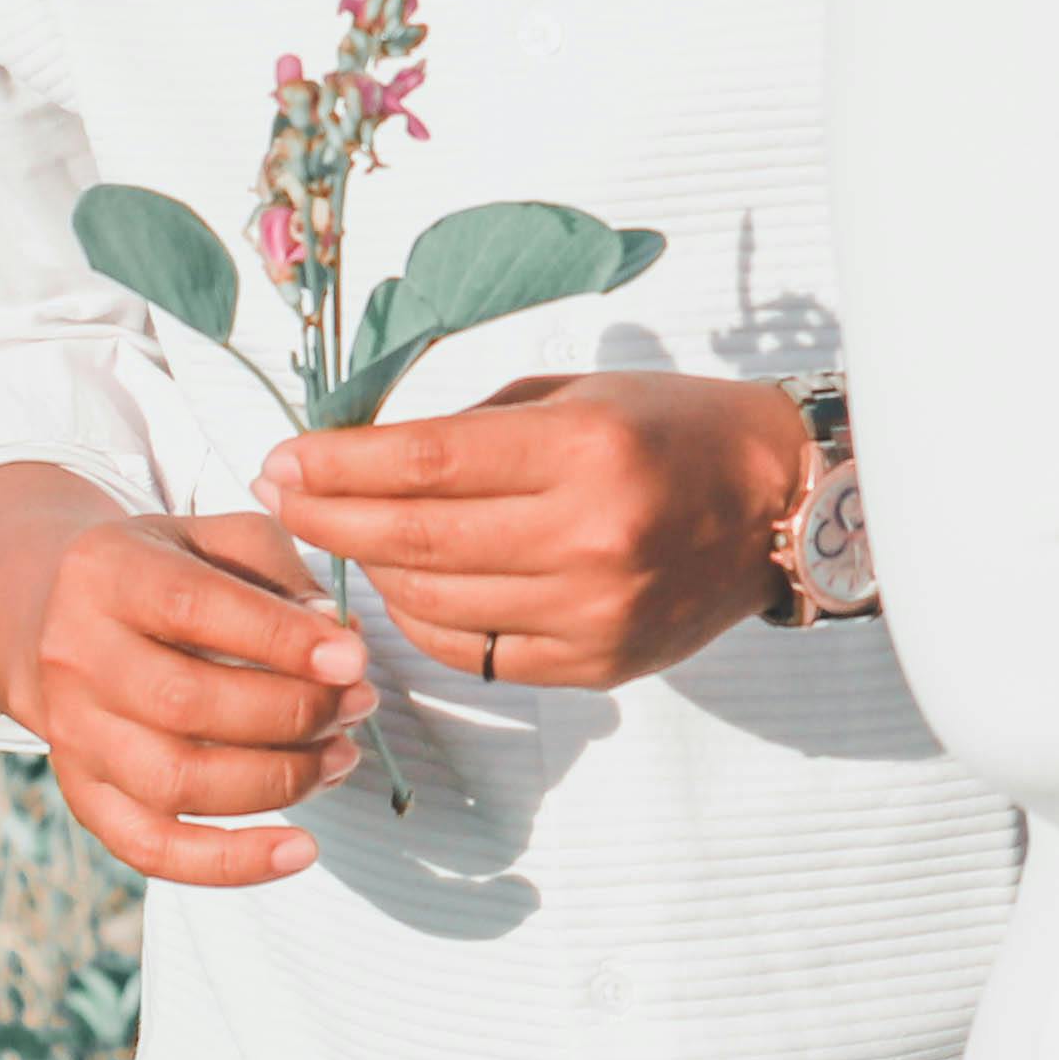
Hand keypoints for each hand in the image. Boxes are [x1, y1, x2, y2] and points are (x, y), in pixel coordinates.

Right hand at [0, 464, 371, 888]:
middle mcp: (76, 657)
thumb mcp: (217, 539)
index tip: (353, 661)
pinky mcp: (83, 794)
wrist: (55, 615)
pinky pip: (150, 848)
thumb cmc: (166, 572)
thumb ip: (282, 575)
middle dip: (291, 713)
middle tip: (358, 705)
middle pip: (185, 704)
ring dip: (276, 781)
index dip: (280, 639)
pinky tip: (298, 852)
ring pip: (174, 781)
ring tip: (340, 758)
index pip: (193, 608)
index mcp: (108, 573)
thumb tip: (340, 644)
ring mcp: (72, 733)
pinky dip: (229, 863)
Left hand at [261, 372, 812, 689]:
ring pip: (432, 603)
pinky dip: (423, 620)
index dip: (338, 465)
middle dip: (327, 516)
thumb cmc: (672, 430)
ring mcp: (592, 611)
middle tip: (281, 495)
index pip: (426, 463)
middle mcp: (590, 535)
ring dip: (371, 569)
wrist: (777, 506)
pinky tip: (408, 584)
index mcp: (586, 448)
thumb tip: (358, 455)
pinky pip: (473, 651)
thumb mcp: (578, 395)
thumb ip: (474, 429)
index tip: (282, 458)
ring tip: (346, 536)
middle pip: (415, 538)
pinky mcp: (594, 664)